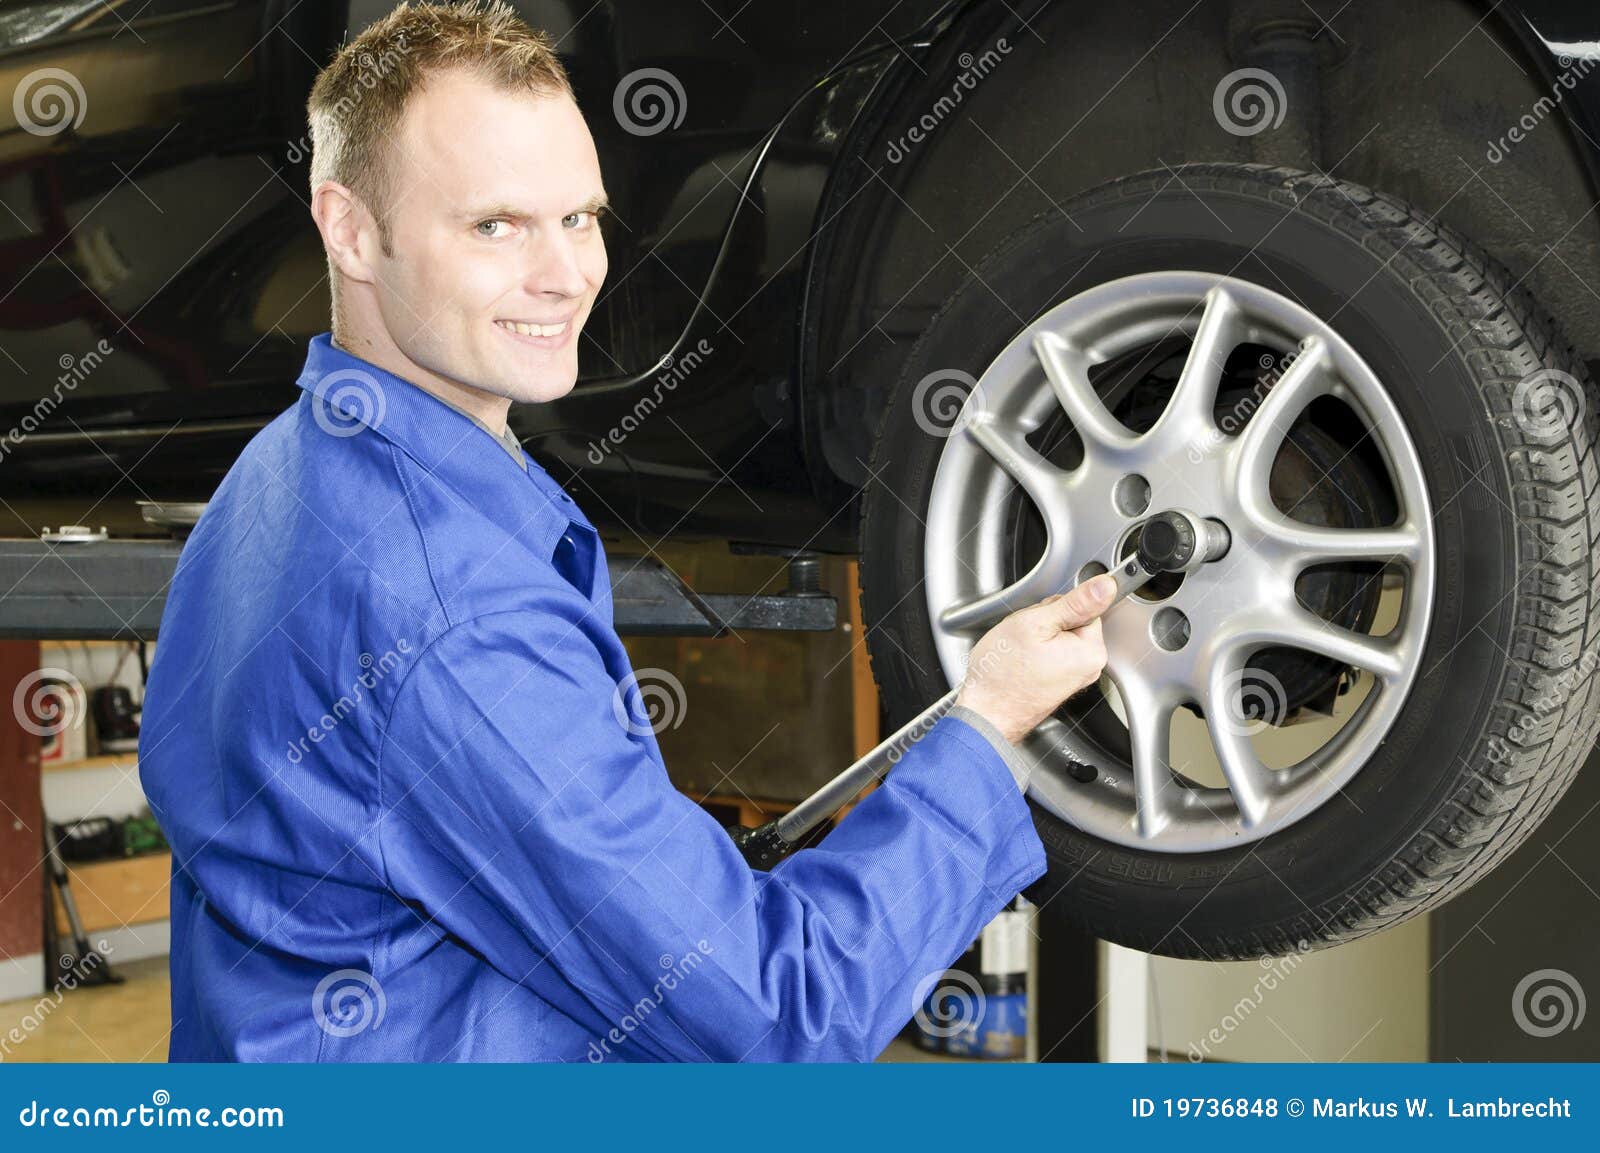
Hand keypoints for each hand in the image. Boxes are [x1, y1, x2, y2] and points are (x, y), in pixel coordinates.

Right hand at [952, 573, 1114, 744]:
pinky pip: (1050, 653)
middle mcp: (1088, 667)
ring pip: (1058, 636)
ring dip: (1037, 637)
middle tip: (1025, 637)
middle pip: (1072, 621)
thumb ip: (1075, 603)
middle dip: (1045, 622)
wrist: (985, 712)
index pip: (1085, 607)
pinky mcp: (1058, 683)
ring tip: (1020, 651)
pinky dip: (1034, 652)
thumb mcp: (1036, 624)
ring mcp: (1073, 678)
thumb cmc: (1003, 674)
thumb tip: (1106, 586)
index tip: (1039, 621)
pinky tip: (1020, 661)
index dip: (1055, 607)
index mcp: (1091, 651)